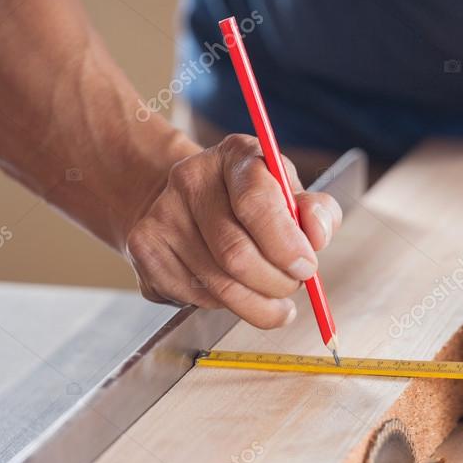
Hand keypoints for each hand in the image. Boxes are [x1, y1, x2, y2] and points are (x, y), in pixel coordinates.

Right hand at [121, 134, 342, 327]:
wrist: (187, 202)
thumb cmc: (250, 202)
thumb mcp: (290, 196)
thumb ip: (315, 212)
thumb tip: (317, 234)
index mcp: (235, 156)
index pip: (257, 202)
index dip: (286, 244)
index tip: (307, 268)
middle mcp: (190, 179)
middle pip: (237, 255)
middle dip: (276, 283)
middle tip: (292, 287)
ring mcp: (161, 215)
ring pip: (219, 286)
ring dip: (257, 304)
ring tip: (273, 300)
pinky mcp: (145, 250)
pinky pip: (197, 298)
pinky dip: (226, 306)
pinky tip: (235, 292)